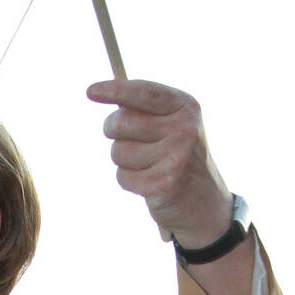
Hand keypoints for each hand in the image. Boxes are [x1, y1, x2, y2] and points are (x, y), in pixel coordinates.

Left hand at [87, 80, 232, 247]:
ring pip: (118, 151)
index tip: (91, 91)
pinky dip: (128, 181)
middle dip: (113, 130)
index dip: (115, 91)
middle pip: (122, 121)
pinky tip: (149, 183)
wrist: (204, 203)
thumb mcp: (172, 125)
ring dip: (123, 161)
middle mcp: (184, 130)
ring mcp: (176, 158)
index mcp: (186, 108)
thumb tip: (101, 92)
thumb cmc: (177, 157)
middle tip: (125, 139)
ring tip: (146, 166)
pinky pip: (122, 176)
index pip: (145, 93)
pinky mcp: (164, 184)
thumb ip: (143, 109)